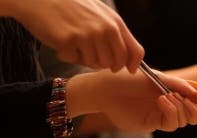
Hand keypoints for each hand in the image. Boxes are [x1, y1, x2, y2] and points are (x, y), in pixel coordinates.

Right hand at [11, 0, 143, 71]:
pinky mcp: (70, 40)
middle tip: (89, 53)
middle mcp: (105, 28)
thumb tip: (131, 61)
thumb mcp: (99, 14)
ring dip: (83, 58)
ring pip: (95, 64)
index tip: (129, 70)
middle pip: (115, 63)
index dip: (133, 65)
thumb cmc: (69, 7)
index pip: (135, 51)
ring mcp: (88, 34)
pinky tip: (61, 40)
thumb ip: (114, 33)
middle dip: (104, 63)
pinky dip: (67, 54)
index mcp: (115, 22)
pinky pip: (74, 60)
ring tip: (73, 42)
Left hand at [67, 70, 196, 131]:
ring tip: (167, 96)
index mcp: (171, 92)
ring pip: (184, 121)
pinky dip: (171, 112)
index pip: (193, 100)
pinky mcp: (153, 124)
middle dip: (196, 108)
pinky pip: (171, 124)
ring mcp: (161, 115)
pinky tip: (162, 101)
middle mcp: (168, 105)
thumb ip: (178, 85)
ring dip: (180, 108)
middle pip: (193, 114)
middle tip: (191, 100)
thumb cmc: (128, 79)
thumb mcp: (157, 78)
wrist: (106, 89)